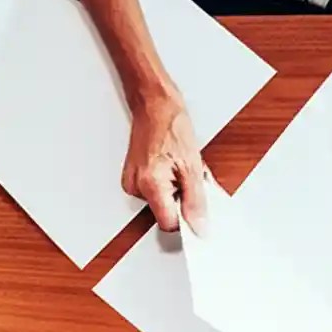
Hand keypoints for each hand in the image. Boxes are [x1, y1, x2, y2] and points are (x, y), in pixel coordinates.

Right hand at [123, 92, 206, 233]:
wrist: (154, 105)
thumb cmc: (171, 125)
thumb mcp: (193, 166)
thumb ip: (196, 201)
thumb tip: (199, 226)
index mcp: (150, 184)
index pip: (169, 223)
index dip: (186, 219)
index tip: (197, 211)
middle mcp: (136, 186)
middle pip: (165, 212)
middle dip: (182, 199)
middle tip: (189, 177)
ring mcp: (132, 182)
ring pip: (161, 202)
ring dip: (176, 189)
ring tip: (180, 167)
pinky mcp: (133, 178)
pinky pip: (155, 191)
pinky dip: (168, 183)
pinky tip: (171, 166)